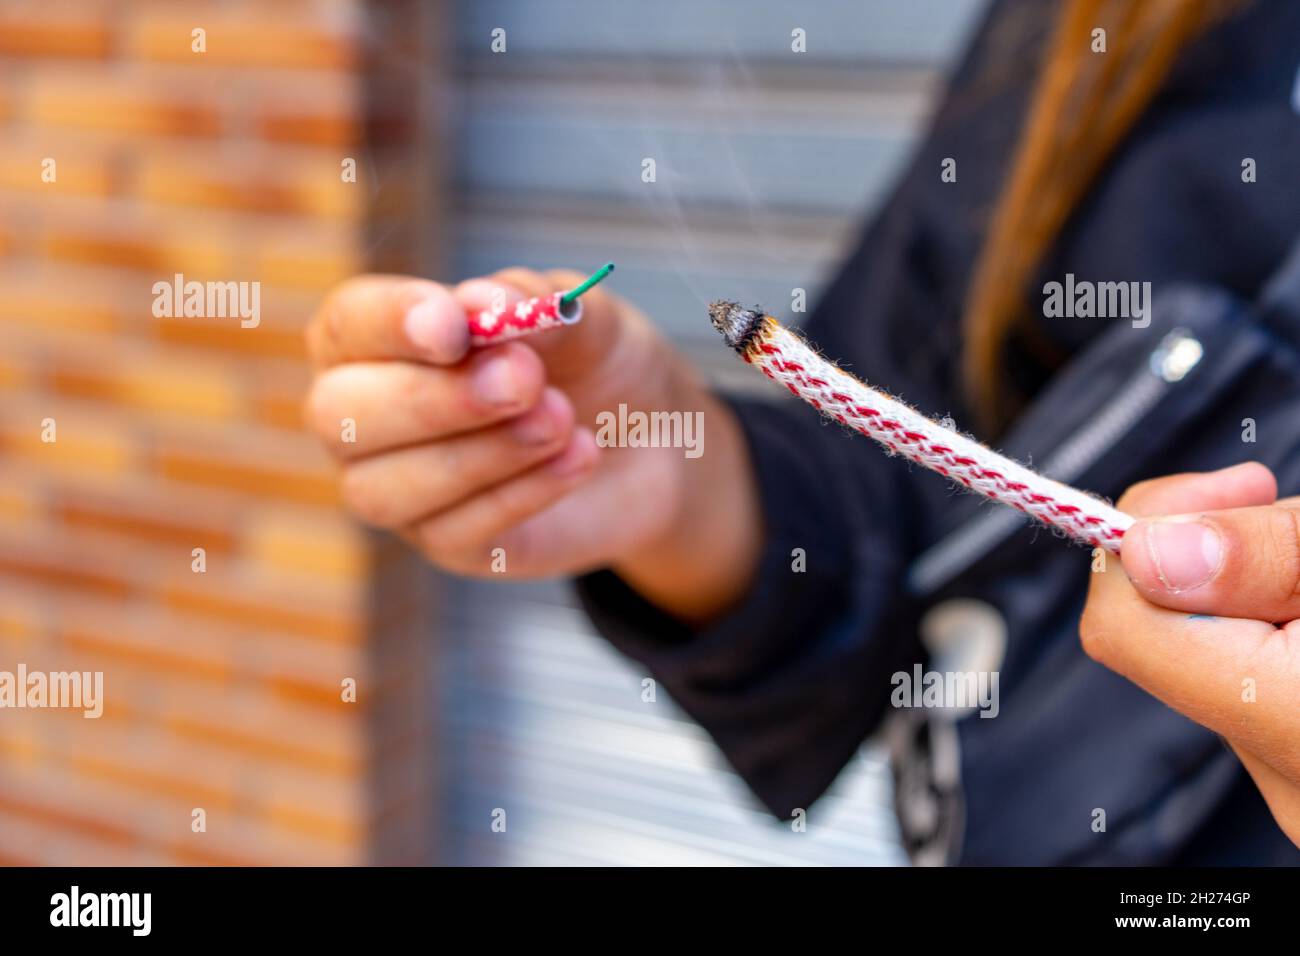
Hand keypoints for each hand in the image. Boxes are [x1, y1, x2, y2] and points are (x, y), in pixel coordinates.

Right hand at [303, 269, 759, 619]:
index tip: (456, 325)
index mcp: (379, 339)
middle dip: (434, 398)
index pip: (347, 325)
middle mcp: (365, 419)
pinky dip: (520, 492)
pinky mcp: (451, 546)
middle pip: (341, 416)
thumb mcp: (579, 314)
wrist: (652, 439)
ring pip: (386, 489)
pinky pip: (454, 531)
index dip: (391, 323)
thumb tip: (483, 306)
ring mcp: (401, 490)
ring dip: (481, 452)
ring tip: (560, 418)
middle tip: (524, 379)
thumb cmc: (590, 362)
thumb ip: (530, 302)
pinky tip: (578, 455)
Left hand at [1080, 462, 1299, 845]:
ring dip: (1253, 598)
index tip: (1214, 493)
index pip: (1121, 626)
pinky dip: (1280, 641)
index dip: (1141, 540)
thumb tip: (1147, 550)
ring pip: (1217, 662)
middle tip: (1281, 512)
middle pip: (1170, 639)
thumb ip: (1262, 555)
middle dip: (1216, 561)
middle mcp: (1289, 783)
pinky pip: (1259, 693)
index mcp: (1296, 722)